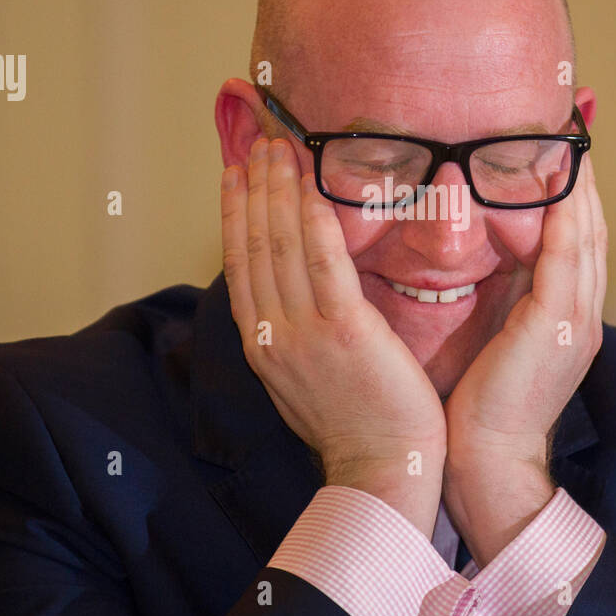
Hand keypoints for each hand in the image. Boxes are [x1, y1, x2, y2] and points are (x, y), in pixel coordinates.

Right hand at [220, 137, 446, 534]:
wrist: (380, 470)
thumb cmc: (356, 426)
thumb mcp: (305, 378)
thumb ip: (294, 333)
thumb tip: (292, 297)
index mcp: (262, 345)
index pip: (241, 266)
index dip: (235, 215)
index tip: (235, 175)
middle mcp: (271, 335)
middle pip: (254, 247)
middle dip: (254, 190)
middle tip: (259, 145)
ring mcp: (303, 333)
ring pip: (281, 247)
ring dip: (278, 192)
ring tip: (279, 150)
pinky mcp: (343, 331)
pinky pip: (324, 264)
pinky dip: (314, 222)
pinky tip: (312, 190)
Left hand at [441, 154, 607, 563]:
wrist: (487, 461)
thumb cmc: (481, 406)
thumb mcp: (499, 338)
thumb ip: (504, 295)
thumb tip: (489, 254)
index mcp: (571, 316)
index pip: (579, 238)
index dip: (577, 190)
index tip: (566, 145)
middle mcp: (583, 312)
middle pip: (592, 226)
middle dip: (586, 172)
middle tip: (578, 117)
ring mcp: (577, 318)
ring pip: (586, 233)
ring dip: (579, 180)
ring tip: (570, 131)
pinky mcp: (557, 325)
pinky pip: (566, 255)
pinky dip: (565, 213)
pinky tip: (558, 178)